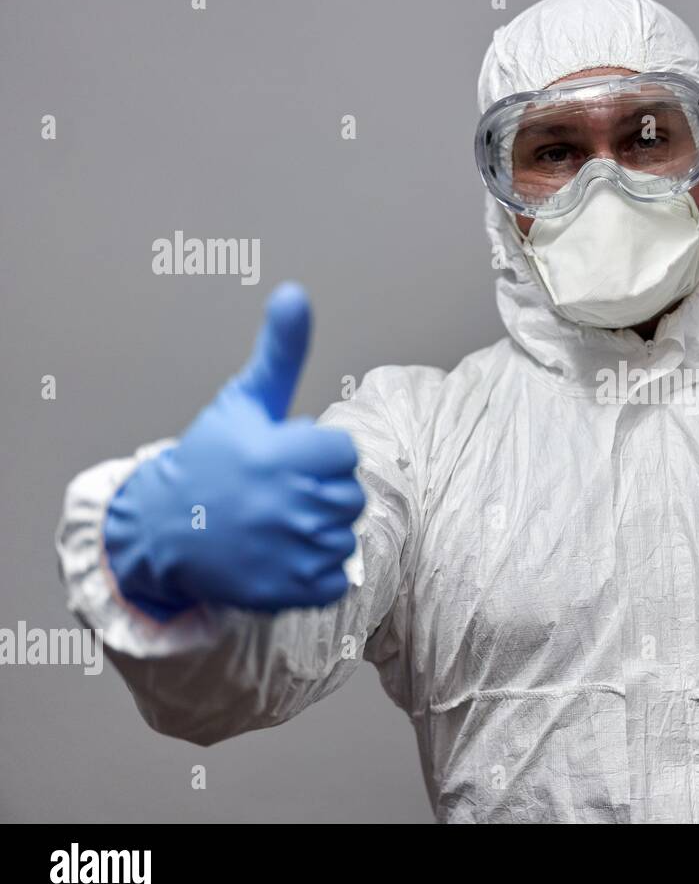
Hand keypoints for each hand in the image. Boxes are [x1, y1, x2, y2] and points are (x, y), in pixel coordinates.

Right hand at [104, 284, 365, 618]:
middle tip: (279, 492)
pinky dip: (317, 571)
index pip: (345, 453)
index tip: (288, 458)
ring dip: (319, 530)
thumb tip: (296, 293)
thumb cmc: (211, 458)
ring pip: (344, 535)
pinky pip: (337, 577)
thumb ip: (281, 351)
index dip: (319, 454)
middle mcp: (290, 504)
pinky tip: (282, 554)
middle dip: (321, 491)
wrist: (164, 529)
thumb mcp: (246, 401)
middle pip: (349, 495)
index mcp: (283, 455)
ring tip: (277, 523)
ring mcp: (290, 550)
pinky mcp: (288, 591)